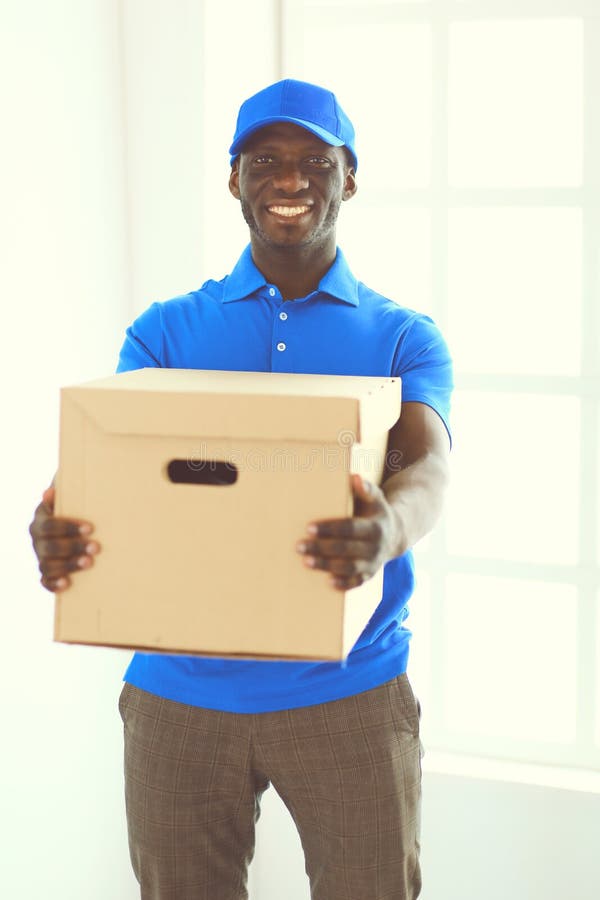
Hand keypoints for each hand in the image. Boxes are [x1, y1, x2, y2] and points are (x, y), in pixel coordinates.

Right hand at [29, 486, 99, 591]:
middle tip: (96, 547)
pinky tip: (67, 584)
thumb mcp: (74, 493)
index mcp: (40, 518)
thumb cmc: (78, 505)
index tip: (90, 528)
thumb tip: (51, 491)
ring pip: (47, 564)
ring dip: (68, 565)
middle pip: (49, 547)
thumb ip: (66, 489)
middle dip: (73, 548)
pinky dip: (53, 584)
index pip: (49, 525)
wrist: (78, 523)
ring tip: (89, 563)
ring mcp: (40, 555)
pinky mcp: (46, 571)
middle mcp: (37, 538)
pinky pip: (44, 581)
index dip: (68, 528)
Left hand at [296, 474, 401, 591]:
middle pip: (346, 549)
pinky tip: (326, 582)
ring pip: (349, 568)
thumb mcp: (375, 498)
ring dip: (327, 566)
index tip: (309, 528)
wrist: (395, 534)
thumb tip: (354, 478)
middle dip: (322, 548)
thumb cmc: (376, 511)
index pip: (350, 528)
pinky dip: (343, 584)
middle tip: (299, 546)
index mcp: (375, 527)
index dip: (330, 529)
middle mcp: (375, 547)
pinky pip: (356, 582)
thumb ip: (365, 488)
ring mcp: (373, 563)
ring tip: (306, 561)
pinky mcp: (369, 574)